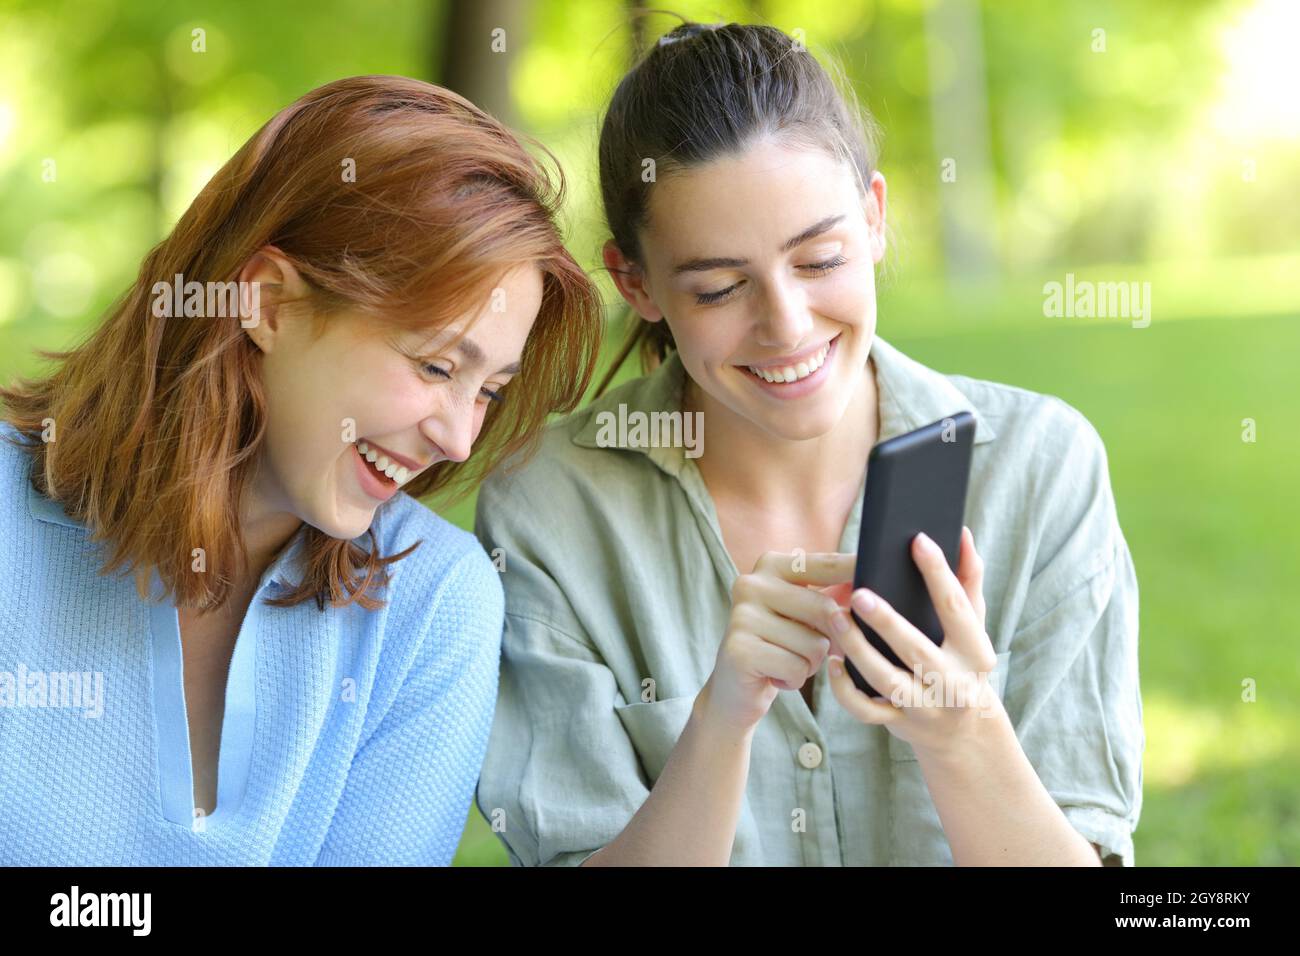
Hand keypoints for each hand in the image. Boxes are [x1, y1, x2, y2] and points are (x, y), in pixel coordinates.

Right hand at [701, 551, 854, 734]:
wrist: (734, 690)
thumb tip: (871, 584)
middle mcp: (751, 583)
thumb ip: (833, 595)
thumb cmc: (779, 646)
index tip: (883, 572)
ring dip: (811, 663)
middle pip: (825, 609)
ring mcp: (742, 616)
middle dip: (831, 639)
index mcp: (770, 565)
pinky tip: (775, 677)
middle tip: (811, 649)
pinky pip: (797, 667)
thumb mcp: (805, 616)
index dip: (857, 572)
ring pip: (815, 644)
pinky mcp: (739, 650)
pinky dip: (795, 680)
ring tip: (787, 662)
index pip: (827, 565)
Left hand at [826, 527, 1001, 756]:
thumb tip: (961, 534)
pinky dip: (845, 689)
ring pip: (886, 680)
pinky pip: (866, 710)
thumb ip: (968, 581)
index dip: (938, 573)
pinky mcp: (899, 723)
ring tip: (836, 619)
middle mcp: (954, 683)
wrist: (963, 733)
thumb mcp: (974, 628)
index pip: (956, 607)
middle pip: (917, 649)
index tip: (918, 540)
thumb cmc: (963, 665)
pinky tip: (832, 661)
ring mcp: (925, 708)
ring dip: (858, 649)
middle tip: (859, 592)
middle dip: (887, 621)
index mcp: (976, 652)